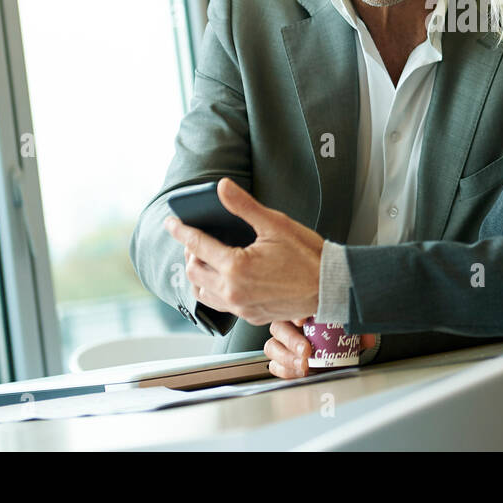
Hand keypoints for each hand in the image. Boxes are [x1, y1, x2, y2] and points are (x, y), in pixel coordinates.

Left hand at [163, 178, 324, 324]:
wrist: (330, 286)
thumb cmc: (308, 255)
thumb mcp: (275, 224)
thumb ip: (243, 207)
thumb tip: (222, 187)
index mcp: (236, 266)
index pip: (197, 245)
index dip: (182, 231)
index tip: (171, 223)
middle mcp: (233, 290)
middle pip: (193, 272)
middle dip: (190, 254)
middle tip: (196, 240)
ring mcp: (241, 306)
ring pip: (202, 294)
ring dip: (199, 276)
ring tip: (206, 260)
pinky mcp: (251, 315)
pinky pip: (221, 305)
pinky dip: (215, 291)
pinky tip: (224, 279)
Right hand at [264, 319, 380, 378]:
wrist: (336, 356)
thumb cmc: (338, 336)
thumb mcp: (352, 329)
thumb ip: (359, 330)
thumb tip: (367, 339)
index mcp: (302, 309)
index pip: (292, 305)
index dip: (295, 312)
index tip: (303, 320)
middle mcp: (288, 324)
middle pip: (279, 327)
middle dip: (291, 339)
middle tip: (307, 350)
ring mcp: (281, 343)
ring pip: (272, 347)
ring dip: (287, 357)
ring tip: (304, 365)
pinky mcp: (280, 361)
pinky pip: (274, 366)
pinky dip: (285, 371)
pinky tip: (299, 373)